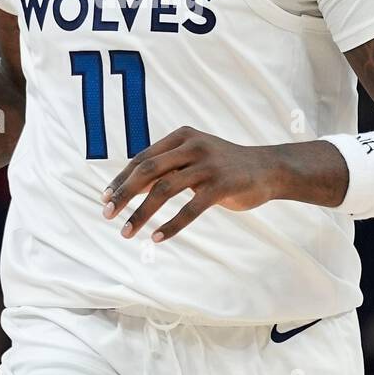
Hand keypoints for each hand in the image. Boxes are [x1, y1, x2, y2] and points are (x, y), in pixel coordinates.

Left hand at [101, 126, 286, 242]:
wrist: (268, 169)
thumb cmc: (224, 166)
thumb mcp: (194, 157)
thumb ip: (168, 166)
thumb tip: (129, 186)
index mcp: (182, 136)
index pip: (142, 158)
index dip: (121, 179)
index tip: (105, 198)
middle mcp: (192, 146)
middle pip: (147, 170)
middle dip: (123, 194)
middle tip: (107, 214)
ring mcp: (207, 165)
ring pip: (164, 189)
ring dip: (141, 213)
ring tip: (127, 232)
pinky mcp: (221, 185)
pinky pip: (190, 208)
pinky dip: (171, 225)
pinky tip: (157, 238)